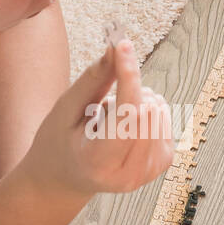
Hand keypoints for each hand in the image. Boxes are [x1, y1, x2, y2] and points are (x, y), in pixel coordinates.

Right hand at [21, 38, 173, 197]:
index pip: (126, 116)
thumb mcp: (65, 110)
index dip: (128, 76)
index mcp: (97, 163)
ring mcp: (147, 172)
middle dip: (128, 90)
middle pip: (146, 110)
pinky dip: (146, 111)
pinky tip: (126, 125)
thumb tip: (117, 48)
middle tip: (104, 103)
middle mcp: (126, 174)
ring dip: (136, 101)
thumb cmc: (59, 143)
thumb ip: (93, 80)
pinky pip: (164, 117)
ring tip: (111, 120)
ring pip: (157, 111)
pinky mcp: (162, 163)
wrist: (66, 178)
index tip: (122, 46)